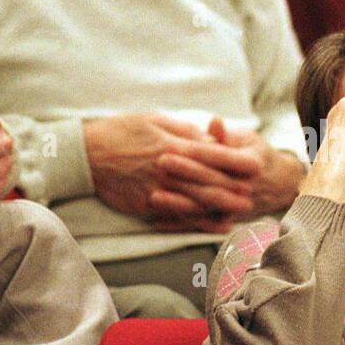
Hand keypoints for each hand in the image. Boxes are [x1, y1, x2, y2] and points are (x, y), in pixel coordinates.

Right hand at [83, 113, 253, 229]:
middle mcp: (169, 170)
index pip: (212, 154)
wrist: (85, 155)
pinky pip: (179, 216)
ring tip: (245, 210)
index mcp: (173, 145)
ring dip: (223, 207)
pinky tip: (218, 225)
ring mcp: (159, 189)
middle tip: (258, 192)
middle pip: (210, 180)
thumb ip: (183, 131)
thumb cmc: (120, 131)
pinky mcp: (148, 205)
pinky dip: (201, 222)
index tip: (257, 165)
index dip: (236, 161)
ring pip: (198, 201)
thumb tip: (207, 138)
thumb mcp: (153, 120)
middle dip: (236, 187)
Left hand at [153, 117, 303, 218]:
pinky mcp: (226, 221)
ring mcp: (236, 208)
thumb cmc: (254, 154)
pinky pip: (199, 226)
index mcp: (251, 164)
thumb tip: (214, 121)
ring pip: (205, 208)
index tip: (174, 144)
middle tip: (160, 164)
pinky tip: (157, 221)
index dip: (197, 151)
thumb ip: (225, 135)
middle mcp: (246, 189)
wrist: (274, 185)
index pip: (221, 156)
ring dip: (178, 204)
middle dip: (184, 174)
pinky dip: (178, 225)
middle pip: (211, 183)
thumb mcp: (246, 140)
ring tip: (154, 196)